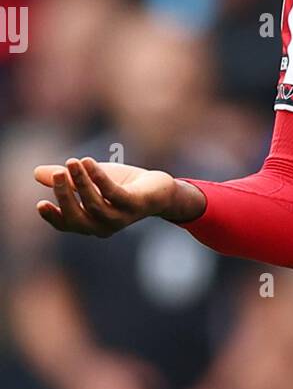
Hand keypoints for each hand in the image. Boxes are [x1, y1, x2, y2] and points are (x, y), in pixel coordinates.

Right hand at [33, 158, 203, 235]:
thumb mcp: (90, 181)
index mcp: (91, 223)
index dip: (53, 217)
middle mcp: (104, 225)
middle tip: (56, 173)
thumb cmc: (123, 186)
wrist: (159, 189)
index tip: (40, 204)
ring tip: (71, 162)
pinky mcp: (135, 204)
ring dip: (81, 182)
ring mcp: (121, 217)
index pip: (67, 224)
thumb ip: (66, 179)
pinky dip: (99, 178)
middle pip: (78, 217)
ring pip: (94, 204)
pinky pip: (113, 193)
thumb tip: (37, 173)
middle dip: (64, 196)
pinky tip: (88, 162)